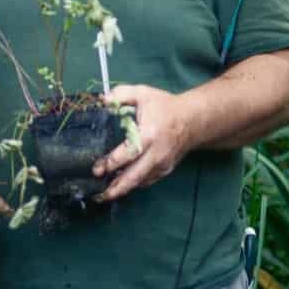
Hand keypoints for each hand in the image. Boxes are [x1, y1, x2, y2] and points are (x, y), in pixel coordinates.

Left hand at [92, 84, 193, 203]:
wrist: (192, 120)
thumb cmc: (164, 106)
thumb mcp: (142, 93)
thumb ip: (120, 95)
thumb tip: (101, 101)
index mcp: (149, 134)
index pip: (128, 153)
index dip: (111, 163)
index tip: (96, 169)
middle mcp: (156, 153)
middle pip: (134, 176)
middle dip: (115, 188)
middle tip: (98, 195)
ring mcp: (162, 164)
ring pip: (140, 182)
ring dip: (122, 189)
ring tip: (105, 195)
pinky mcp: (165, 170)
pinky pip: (146, 181)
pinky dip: (133, 184)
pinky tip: (120, 185)